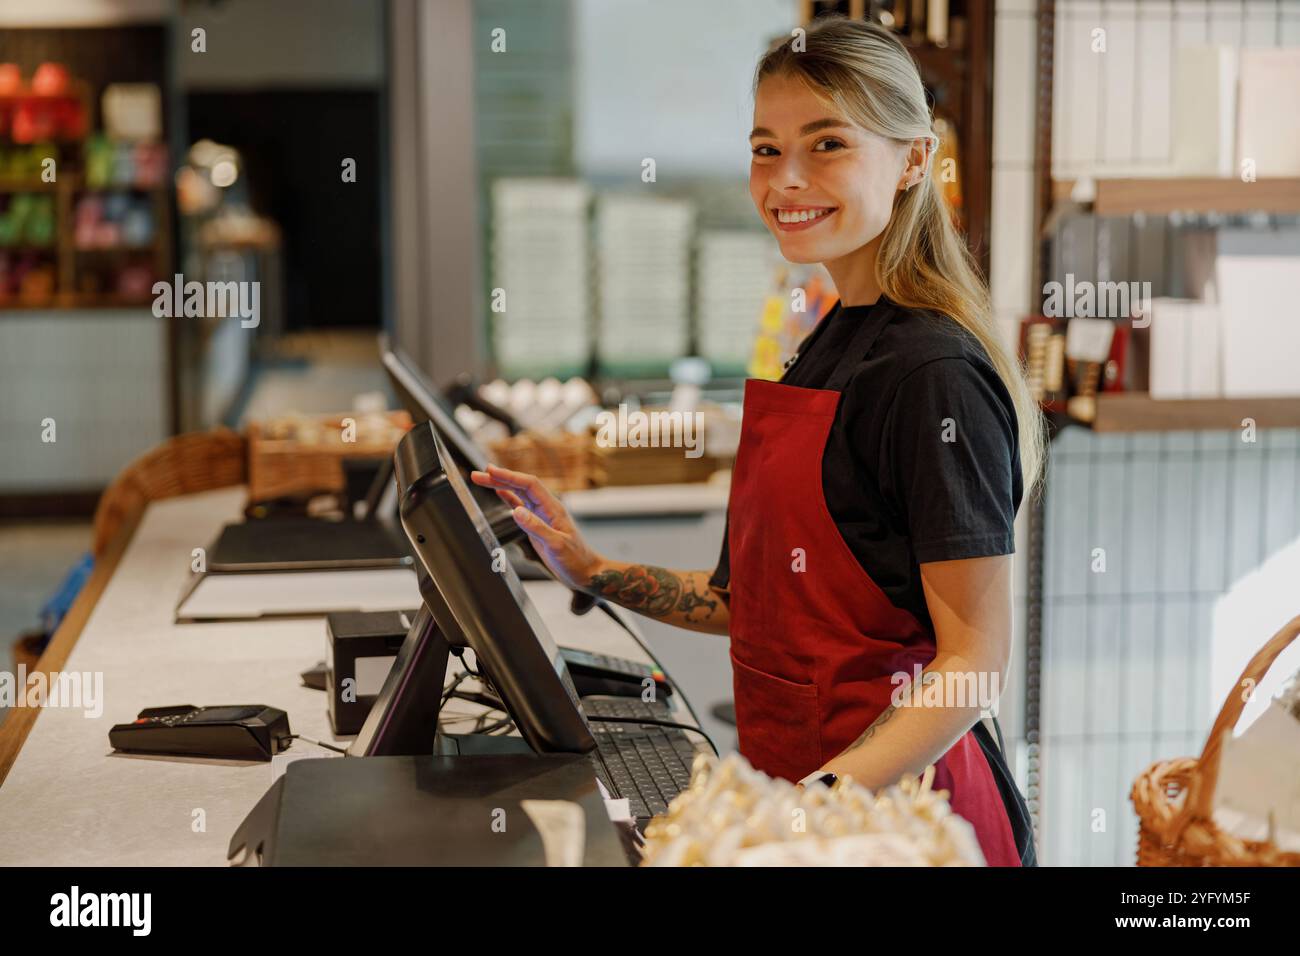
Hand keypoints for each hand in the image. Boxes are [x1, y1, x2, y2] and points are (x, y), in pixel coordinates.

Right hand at [470, 464, 604, 590]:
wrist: (585, 572)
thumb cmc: (576, 559)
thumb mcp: (556, 545)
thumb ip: (537, 528)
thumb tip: (517, 511)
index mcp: (553, 508)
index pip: (529, 485)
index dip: (510, 476)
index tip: (491, 471)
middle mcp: (546, 508)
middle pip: (521, 486)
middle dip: (500, 478)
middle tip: (478, 474)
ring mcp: (541, 515)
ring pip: (519, 494)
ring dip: (501, 485)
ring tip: (482, 479)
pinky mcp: (537, 525)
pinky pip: (520, 506)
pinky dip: (508, 498)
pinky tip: (499, 492)